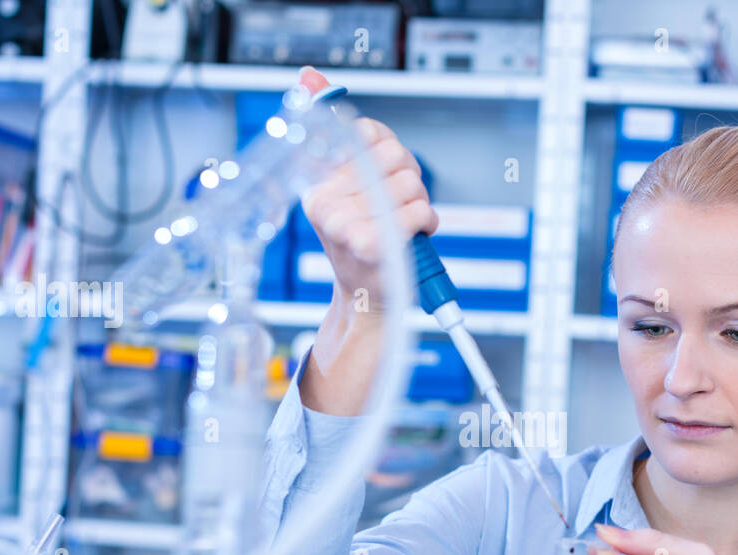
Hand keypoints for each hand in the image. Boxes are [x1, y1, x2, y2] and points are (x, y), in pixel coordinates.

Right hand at [297, 67, 438, 317]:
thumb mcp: (342, 183)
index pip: (365, 133)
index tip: (383, 172)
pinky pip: (418, 212)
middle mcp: (325, 202)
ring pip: (410, 183)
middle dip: (409, 176)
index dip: (388, 150)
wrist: (366, 297)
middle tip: (400, 201)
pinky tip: (415, 234)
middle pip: (393, 155)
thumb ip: (331, 128)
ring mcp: (346, 225)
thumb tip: (310, 75)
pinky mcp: (373, 246)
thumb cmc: (360, 237)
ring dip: (421, 203)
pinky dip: (427, 222)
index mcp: (316, 182)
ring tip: (407, 220)